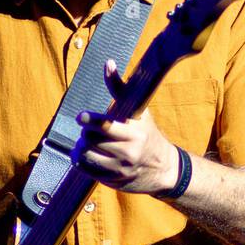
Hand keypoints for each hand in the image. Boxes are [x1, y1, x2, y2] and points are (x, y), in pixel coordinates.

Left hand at [74, 59, 178, 195]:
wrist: (164, 169)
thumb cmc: (147, 134)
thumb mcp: (139, 113)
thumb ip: (120, 89)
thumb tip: (108, 63)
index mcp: (135, 133)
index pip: (107, 126)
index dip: (91, 121)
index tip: (80, 117)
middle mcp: (129, 152)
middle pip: (92, 140)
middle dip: (87, 133)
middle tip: (90, 131)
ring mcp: (120, 169)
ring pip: (87, 156)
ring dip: (81, 148)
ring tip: (85, 143)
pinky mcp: (114, 181)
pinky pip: (87, 170)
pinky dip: (81, 161)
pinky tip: (86, 156)